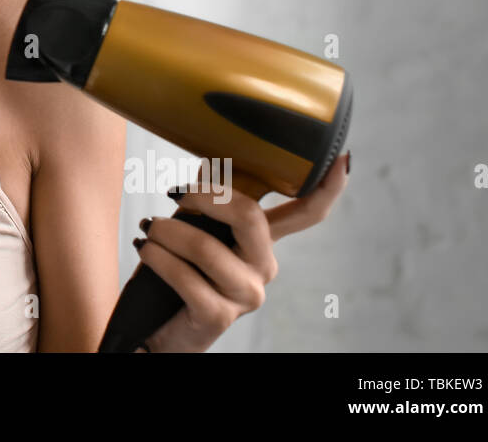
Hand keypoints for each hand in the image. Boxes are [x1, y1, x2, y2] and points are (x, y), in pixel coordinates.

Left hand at [132, 150, 351, 352]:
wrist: (157, 326)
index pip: (307, 214)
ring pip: (206, 246)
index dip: (326, 189)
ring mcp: (246, 294)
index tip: (342, 160)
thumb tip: (210, 160)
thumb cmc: (178, 271)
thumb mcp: (196, 228)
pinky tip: (145, 250)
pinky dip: (157, 257)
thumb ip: (210, 197)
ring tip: (150, 230)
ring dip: (167, 231)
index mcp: (264, 241)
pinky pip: (184, 276)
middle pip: (250, 216)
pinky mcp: (219, 315)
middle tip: (175, 193)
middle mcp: (264, 267)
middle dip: (206, 195)